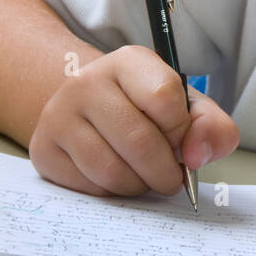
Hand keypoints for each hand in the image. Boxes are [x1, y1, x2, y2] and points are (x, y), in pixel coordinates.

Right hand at [30, 45, 239, 196]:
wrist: (91, 111)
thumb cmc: (148, 112)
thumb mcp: (188, 109)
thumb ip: (212, 128)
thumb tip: (197, 157)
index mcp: (129, 61)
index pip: (164, 97)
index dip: (181, 130)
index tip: (181, 140)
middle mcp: (86, 81)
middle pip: (139, 142)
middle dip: (166, 172)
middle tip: (171, 177)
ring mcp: (58, 116)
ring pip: (112, 172)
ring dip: (140, 186)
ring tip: (143, 176)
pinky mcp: (43, 150)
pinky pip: (90, 188)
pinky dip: (113, 193)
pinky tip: (117, 176)